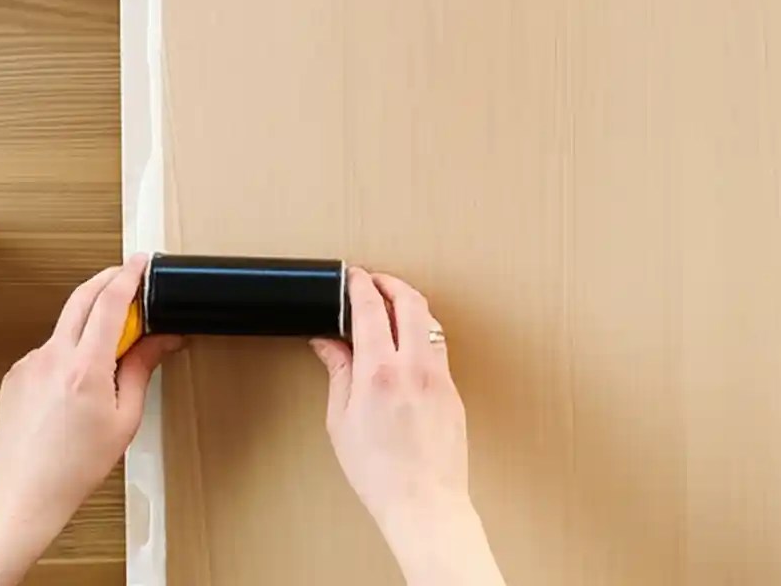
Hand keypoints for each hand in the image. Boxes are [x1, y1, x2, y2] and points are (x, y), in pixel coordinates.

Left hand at [0, 254, 175, 585]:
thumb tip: (162, 340)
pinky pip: (50, 349)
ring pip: (65, 326)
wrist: (24, 494)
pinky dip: (70, 350)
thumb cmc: (74, 467)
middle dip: (107, 279)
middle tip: (128, 277)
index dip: (129, 276)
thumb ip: (142, 370)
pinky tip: (80, 383)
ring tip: (112, 352)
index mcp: (84, 368)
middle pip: (81, 298)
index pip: (109, 303)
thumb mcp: (125, 419)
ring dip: (89, 322)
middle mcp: (52, 357)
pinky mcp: (16, 374)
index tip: (141, 263)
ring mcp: (29, 364)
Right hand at [311, 268, 504, 585]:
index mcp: (381, 373)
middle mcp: (415, 367)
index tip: (353, 277)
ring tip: (390, 310)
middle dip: (391, 283)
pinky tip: (407, 345)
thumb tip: (328, 343)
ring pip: (430, 321)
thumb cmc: (380, 473)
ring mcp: (439, 377)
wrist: (424, 504)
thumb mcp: (342, 421)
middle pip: (411, 301)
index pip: (372, 309)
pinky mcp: (453, 391)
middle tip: (373, 282)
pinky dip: (421, 334)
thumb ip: (339, 372)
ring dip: (410, 306)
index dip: (361, 285)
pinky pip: (438, 348)